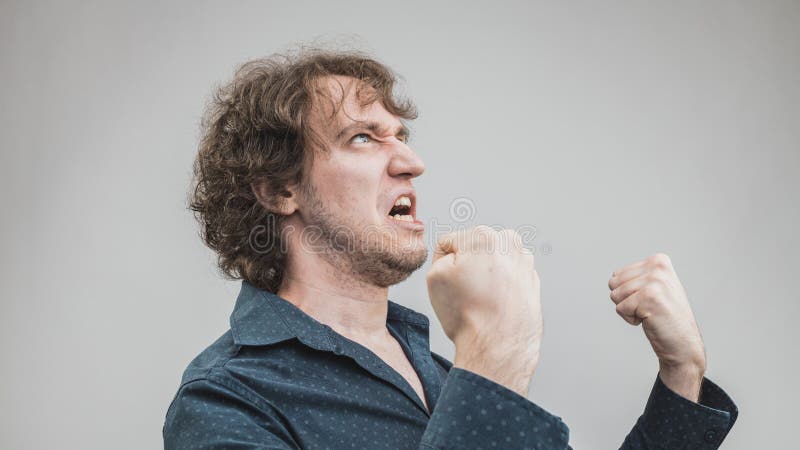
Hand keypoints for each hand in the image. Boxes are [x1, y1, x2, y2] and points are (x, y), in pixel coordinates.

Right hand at [426, 226, 541, 396]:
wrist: (499, 346)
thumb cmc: (469, 315)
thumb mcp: (435, 276)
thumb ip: (442, 253)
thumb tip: (457, 255)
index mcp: (483, 235)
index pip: (449, 244)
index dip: (442, 264)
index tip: (451, 283)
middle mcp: (509, 243)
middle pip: (474, 251)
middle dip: (468, 267)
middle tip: (466, 293)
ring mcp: (524, 261)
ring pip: (491, 264)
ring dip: (485, 277)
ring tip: (482, 301)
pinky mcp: (533, 280)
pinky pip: (506, 279)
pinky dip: (500, 288)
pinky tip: (495, 305)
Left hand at [608, 253, 706, 400]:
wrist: (684, 344)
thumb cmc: (666, 317)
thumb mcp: (656, 288)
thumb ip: (638, 277)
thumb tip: (612, 278)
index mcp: (659, 260)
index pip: (617, 275)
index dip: (627, 293)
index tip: (649, 300)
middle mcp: (658, 267)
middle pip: (613, 283)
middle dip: (625, 300)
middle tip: (648, 308)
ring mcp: (655, 281)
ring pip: (615, 295)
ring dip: (629, 310)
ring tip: (650, 313)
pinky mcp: (650, 297)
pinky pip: (620, 308)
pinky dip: (631, 319)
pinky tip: (650, 320)